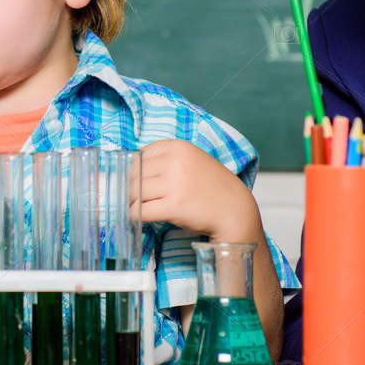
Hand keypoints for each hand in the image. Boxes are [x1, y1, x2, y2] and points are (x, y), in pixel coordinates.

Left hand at [138, 139, 262, 241]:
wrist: (234, 209)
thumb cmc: (211, 187)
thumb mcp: (191, 161)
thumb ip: (165, 160)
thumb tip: (130, 170)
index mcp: (178, 147)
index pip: (139, 154)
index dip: (133, 170)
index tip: (133, 180)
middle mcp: (175, 162)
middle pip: (134, 173)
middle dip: (129, 187)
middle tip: (131, 196)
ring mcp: (174, 184)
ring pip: (134, 191)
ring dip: (130, 201)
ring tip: (135, 206)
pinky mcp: (174, 206)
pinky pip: (140, 210)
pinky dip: (133, 215)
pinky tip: (136, 217)